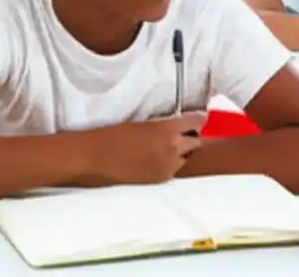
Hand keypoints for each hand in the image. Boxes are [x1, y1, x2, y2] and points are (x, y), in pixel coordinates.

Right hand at [87, 112, 205, 184]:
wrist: (97, 158)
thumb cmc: (112, 135)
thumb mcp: (140, 124)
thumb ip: (161, 127)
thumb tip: (174, 128)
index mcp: (167, 130)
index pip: (194, 122)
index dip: (199, 120)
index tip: (201, 118)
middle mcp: (174, 149)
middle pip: (196, 143)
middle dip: (191, 138)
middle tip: (184, 134)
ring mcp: (169, 167)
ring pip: (186, 158)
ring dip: (182, 153)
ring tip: (168, 149)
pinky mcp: (161, 179)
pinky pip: (174, 169)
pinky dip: (171, 164)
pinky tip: (157, 160)